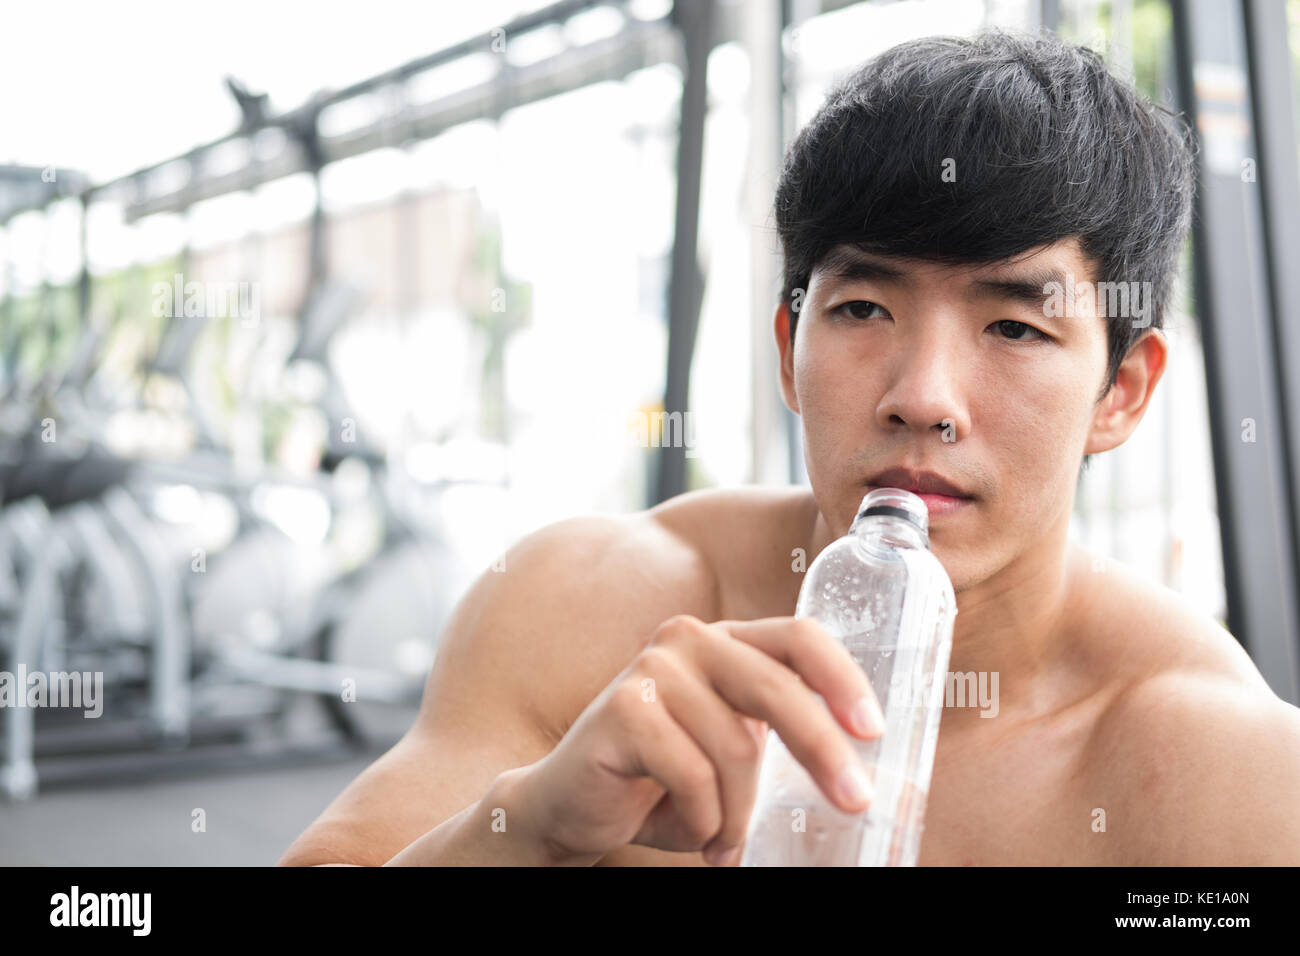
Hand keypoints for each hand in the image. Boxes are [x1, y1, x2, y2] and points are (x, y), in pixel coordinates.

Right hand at [501, 614, 884, 865]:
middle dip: (823, 751)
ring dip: (739, 811)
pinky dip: (704, 817)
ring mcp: (653, 667)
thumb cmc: (661, 782)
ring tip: (725, 838)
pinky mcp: (624, 707)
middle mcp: (689, 640)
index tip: (874, 729)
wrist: (572, 804)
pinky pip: (693, 773)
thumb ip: (777, 741)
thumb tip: (863, 774)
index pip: (799, 636)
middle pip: (777, 688)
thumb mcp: (731, 754)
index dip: (842, 677)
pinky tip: (694, 832)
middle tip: (854, 802)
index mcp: (725, 643)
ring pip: (736, 747)